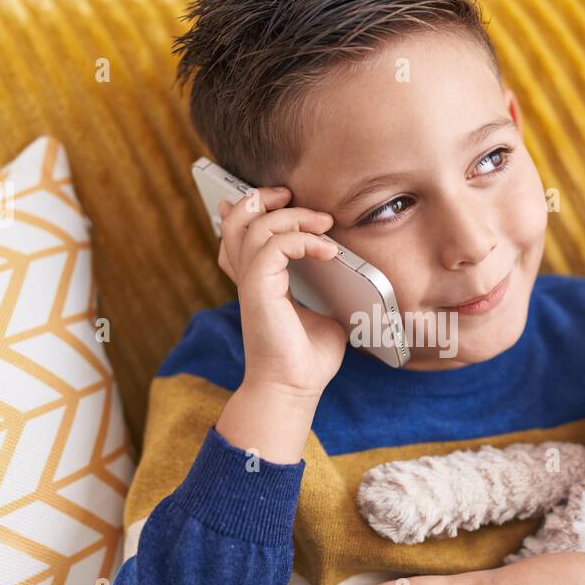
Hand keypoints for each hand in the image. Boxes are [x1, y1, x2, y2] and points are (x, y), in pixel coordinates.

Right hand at [217, 186, 347, 396]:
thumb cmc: (308, 359)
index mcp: (259, 281)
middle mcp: (249, 278)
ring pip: (251, 224)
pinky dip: (303, 239)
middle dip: (262, 198)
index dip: (250, 208)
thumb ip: (327, 290)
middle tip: (293, 196)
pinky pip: (272, 245)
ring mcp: (251, 283)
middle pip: (235, 219)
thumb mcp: (325, 314)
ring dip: (292, 215)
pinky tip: (328, 251)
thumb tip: (348, 276)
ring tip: (323, 223)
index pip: (239, 233)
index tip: (280, 196)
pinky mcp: (258, 291)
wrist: (295, 389)